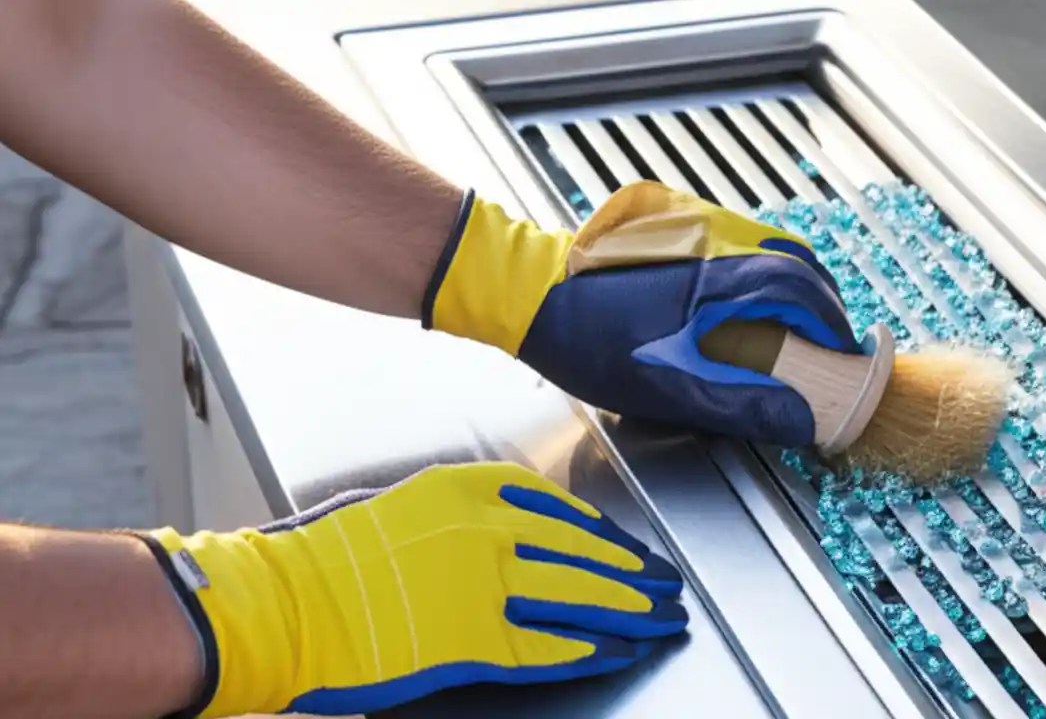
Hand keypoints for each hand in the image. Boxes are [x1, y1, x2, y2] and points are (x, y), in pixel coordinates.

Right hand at [141, 462, 686, 716]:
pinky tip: (622, 651)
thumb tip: (506, 535)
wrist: (284, 599)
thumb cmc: (327, 553)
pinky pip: (551, 645)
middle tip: (668, 585)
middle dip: (635, 573)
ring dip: (631, 611)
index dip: (608, 536)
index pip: (563, 511)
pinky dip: (593, 649)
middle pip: (585, 553)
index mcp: (470, 489)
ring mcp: (486, 585)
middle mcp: (489, 529)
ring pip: (582, 597)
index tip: (633, 549)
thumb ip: (462, 515)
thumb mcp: (402, 505)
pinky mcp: (476, 641)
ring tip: (664, 619)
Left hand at [424, 181, 855, 445]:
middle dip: (821, 303)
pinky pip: (742, 244)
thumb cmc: (587, 339)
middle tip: (829, 344)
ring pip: (772, 247)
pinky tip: (754, 305)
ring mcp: (696, 230)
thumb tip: (796, 420)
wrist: (530, 292)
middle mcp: (714, 243)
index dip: (831, 323)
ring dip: (795, 287)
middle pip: (795, 260)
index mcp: (716, 279)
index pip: (800, 290)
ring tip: (799, 328)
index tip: (845, 354)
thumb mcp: (662, 386)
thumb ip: (736, 403)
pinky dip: (764, 274)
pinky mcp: (679, 230)